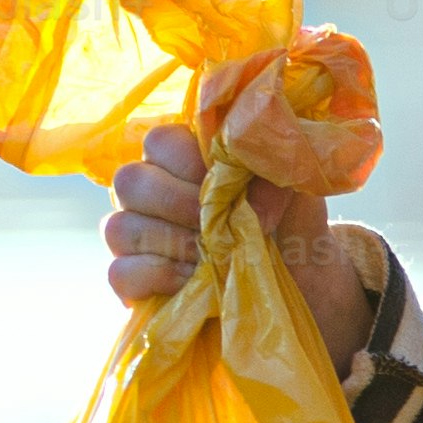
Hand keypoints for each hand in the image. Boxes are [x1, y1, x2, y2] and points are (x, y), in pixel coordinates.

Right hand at [102, 123, 382, 353]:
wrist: (304, 280)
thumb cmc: (291, 224)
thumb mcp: (291, 191)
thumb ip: (271, 167)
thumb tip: (257, 152)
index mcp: (179, 158)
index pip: (159, 142)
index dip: (188, 161)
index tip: (228, 184)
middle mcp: (147, 192)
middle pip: (130, 181)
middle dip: (179, 204)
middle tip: (219, 224)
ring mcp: (133, 236)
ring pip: (119, 228)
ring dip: (171, 242)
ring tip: (212, 256)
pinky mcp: (131, 280)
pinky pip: (120, 272)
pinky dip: (158, 276)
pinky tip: (194, 280)